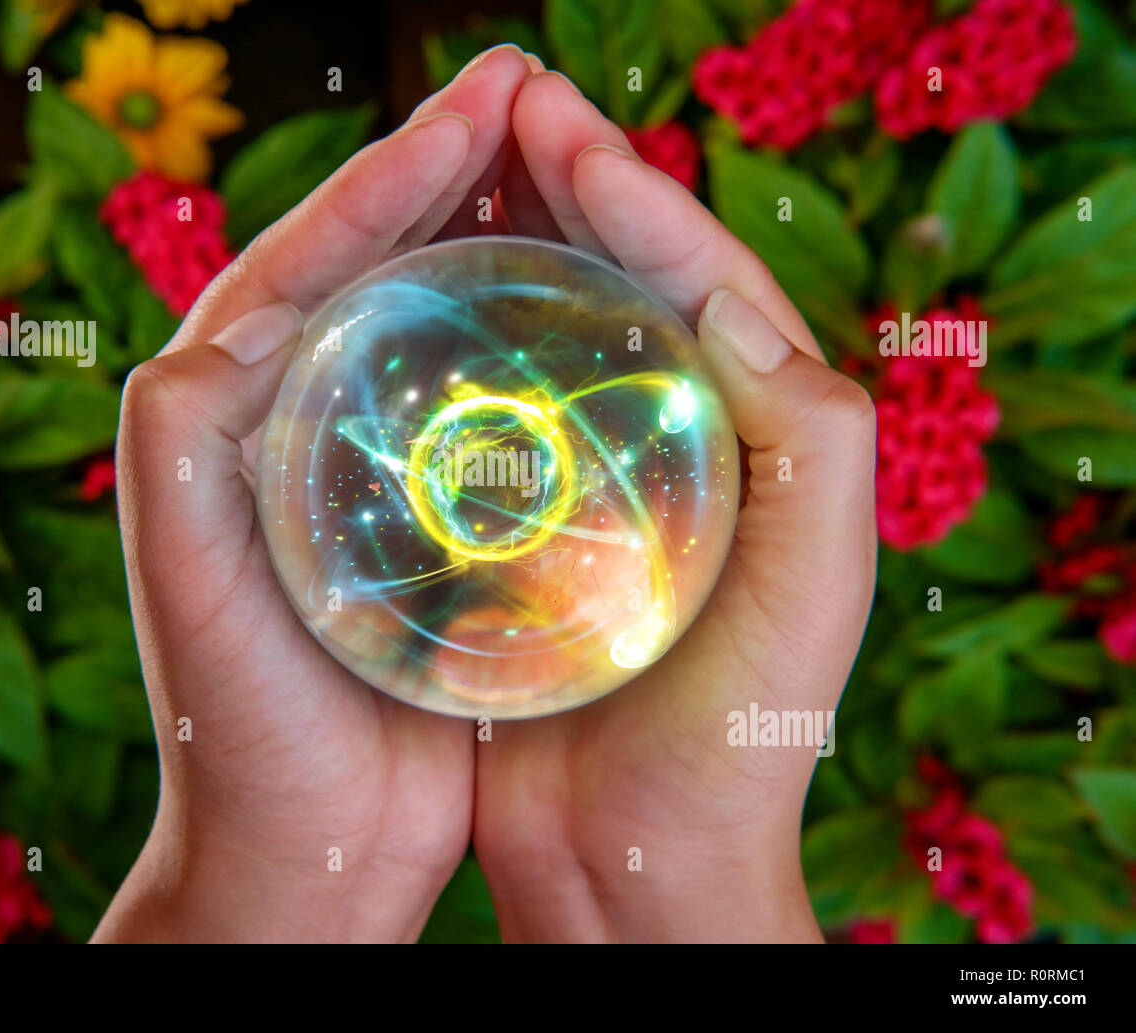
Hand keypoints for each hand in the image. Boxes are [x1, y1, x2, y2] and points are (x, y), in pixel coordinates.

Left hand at [94, 45, 534, 942]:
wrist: (304, 841)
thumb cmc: (238, 721)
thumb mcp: (187, 574)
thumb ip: (184, 433)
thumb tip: (251, 309)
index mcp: (234, 407)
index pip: (313, 254)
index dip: (394, 171)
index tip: (482, 106)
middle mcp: (303, 419)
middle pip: (382, 263)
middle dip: (454, 170)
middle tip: (535, 91)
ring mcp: (378, 464)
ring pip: (444, 319)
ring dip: (503, 236)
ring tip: (575, 167)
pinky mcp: (441, 518)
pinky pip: (494, 404)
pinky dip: (538, 344)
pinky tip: (599, 313)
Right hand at [469, 70, 877, 941]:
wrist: (638, 861)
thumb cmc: (738, 744)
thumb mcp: (814, 595)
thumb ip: (817, 441)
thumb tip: (725, 296)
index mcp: (751, 435)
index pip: (699, 279)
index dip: (633, 192)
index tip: (557, 126)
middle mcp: (667, 441)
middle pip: (618, 281)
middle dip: (562, 182)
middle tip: (496, 99)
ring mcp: (583, 480)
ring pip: (540, 329)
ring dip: (496, 241)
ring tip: (443, 166)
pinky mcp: (508, 529)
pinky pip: (476, 413)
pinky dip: (441, 346)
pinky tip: (392, 305)